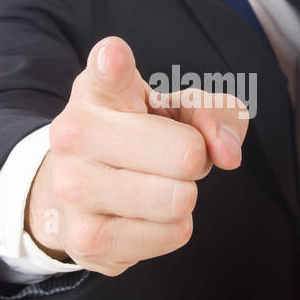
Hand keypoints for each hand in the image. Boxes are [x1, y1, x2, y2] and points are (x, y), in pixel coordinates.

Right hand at [25, 36, 249, 275]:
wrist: (78, 192)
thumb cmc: (141, 137)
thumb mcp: (179, 110)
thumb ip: (215, 114)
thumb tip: (227, 153)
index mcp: (98, 91)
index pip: (107, 74)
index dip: (114, 65)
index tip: (114, 59)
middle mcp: (74, 135)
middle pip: (186, 154)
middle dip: (194, 160)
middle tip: (166, 158)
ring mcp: (73, 189)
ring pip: (180, 199)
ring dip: (184, 196)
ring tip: (154, 185)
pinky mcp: (85, 240)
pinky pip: (173, 234)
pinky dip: (173, 228)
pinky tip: (141, 216)